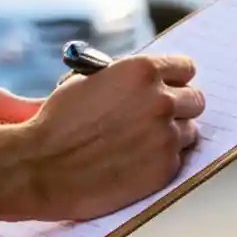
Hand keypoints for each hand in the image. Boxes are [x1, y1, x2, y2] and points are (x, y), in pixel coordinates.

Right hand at [8, 55, 205, 220]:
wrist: (41, 167)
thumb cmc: (57, 123)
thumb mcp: (90, 80)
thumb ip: (125, 78)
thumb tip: (150, 80)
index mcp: (143, 71)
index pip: (185, 68)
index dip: (175, 80)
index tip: (169, 88)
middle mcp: (161, 100)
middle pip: (195, 100)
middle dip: (179, 107)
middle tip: (157, 118)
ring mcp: (166, 136)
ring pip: (189, 131)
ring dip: (171, 135)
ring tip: (140, 144)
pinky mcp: (166, 168)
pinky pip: (178, 159)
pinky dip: (161, 161)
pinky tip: (135, 162)